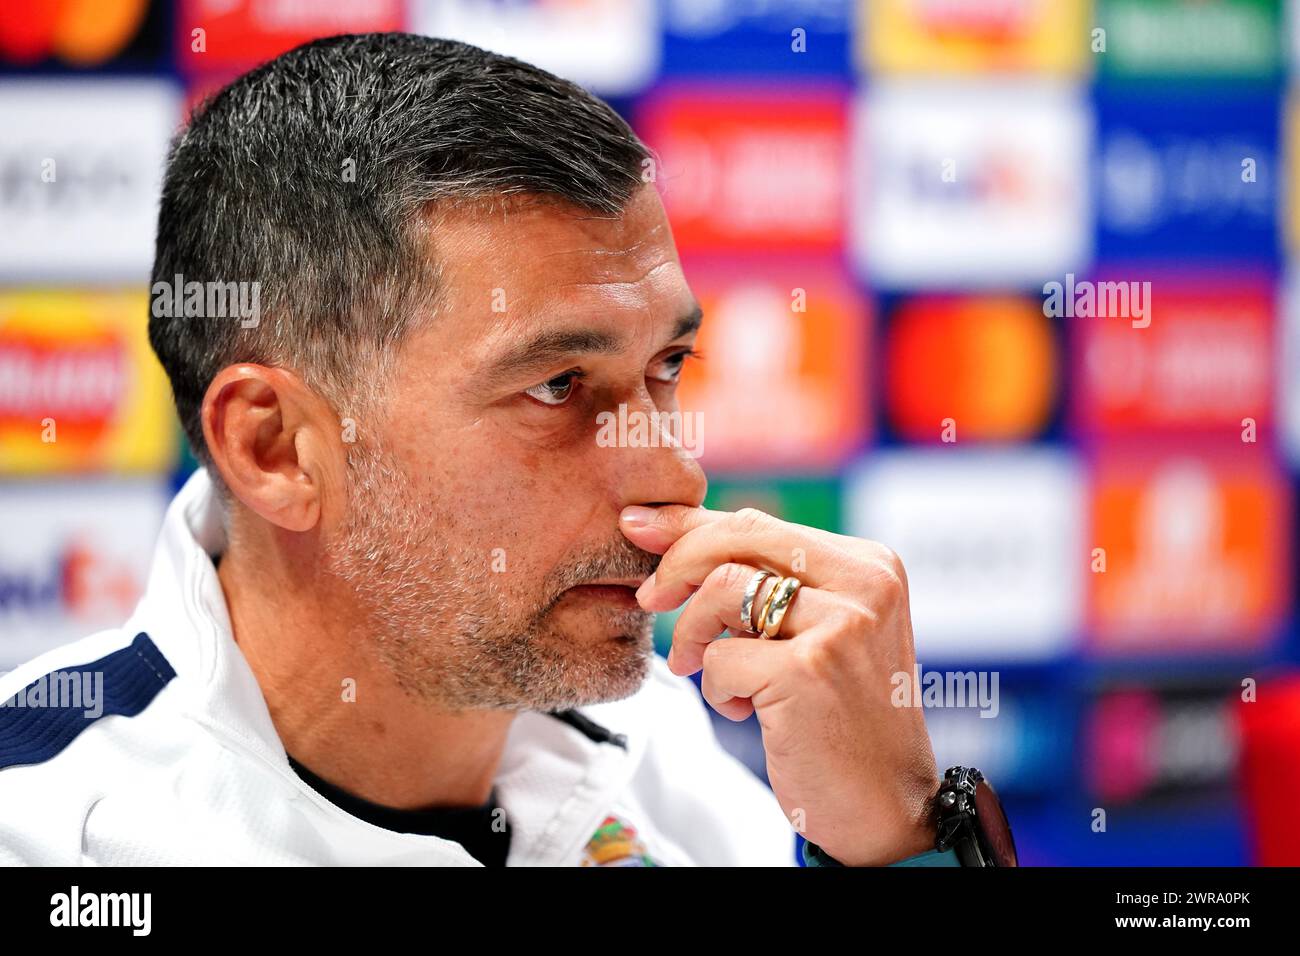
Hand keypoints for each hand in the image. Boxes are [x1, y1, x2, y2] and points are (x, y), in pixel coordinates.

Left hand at [620, 504, 940, 866]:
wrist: (886, 806)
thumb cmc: (839, 716)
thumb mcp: (810, 630)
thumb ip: (758, 576)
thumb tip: (661, 523)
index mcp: (870, 563)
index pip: (758, 523)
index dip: (689, 529)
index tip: (640, 530)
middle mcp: (864, 583)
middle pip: (737, 538)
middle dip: (676, 564)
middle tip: (649, 598)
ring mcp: (841, 624)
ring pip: (723, 590)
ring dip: (693, 635)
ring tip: (699, 669)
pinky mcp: (809, 670)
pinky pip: (720, 656)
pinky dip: (716, 687)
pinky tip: (741, 711)